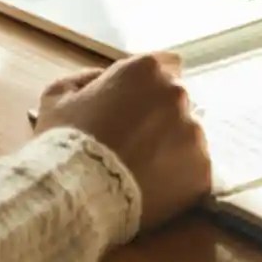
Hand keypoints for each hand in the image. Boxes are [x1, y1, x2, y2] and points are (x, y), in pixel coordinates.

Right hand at [36, 54, 210, 230]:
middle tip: (134, 142)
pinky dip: (179, 178)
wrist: (77, 196)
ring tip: (142, 170)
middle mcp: (177, 95)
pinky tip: (154, 188)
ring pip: (188, 136)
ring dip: (171, 147)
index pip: (166, 65)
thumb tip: (103, 79)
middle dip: (159, 117)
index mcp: (145, 70)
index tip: (137, 106)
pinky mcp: (203, 169)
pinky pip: (194, 170)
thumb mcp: (58, 95)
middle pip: (176, 102)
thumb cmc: (64, 142)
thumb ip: (87, 78)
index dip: (149, 87)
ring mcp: (194, 133)